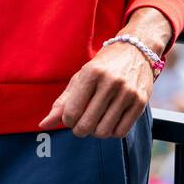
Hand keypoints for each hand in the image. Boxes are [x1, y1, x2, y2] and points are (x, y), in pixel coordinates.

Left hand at [38, 41, 153, 137]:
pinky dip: (112, 132)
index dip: (67, 120)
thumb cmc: (104, 66)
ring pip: (104, 131)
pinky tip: (110, 121)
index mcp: (92, 73)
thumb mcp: (81, 77)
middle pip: (87, 125)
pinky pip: (121, 131)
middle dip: (80, 129)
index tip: (71, 116)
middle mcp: (111, 82)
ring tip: (97, 122)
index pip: (71, 112)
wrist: (137, 50)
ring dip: (96, 132)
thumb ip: (62, 102)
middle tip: (82, 123)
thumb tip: (43, 124)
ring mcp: (128, 92)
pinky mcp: (141, 101)